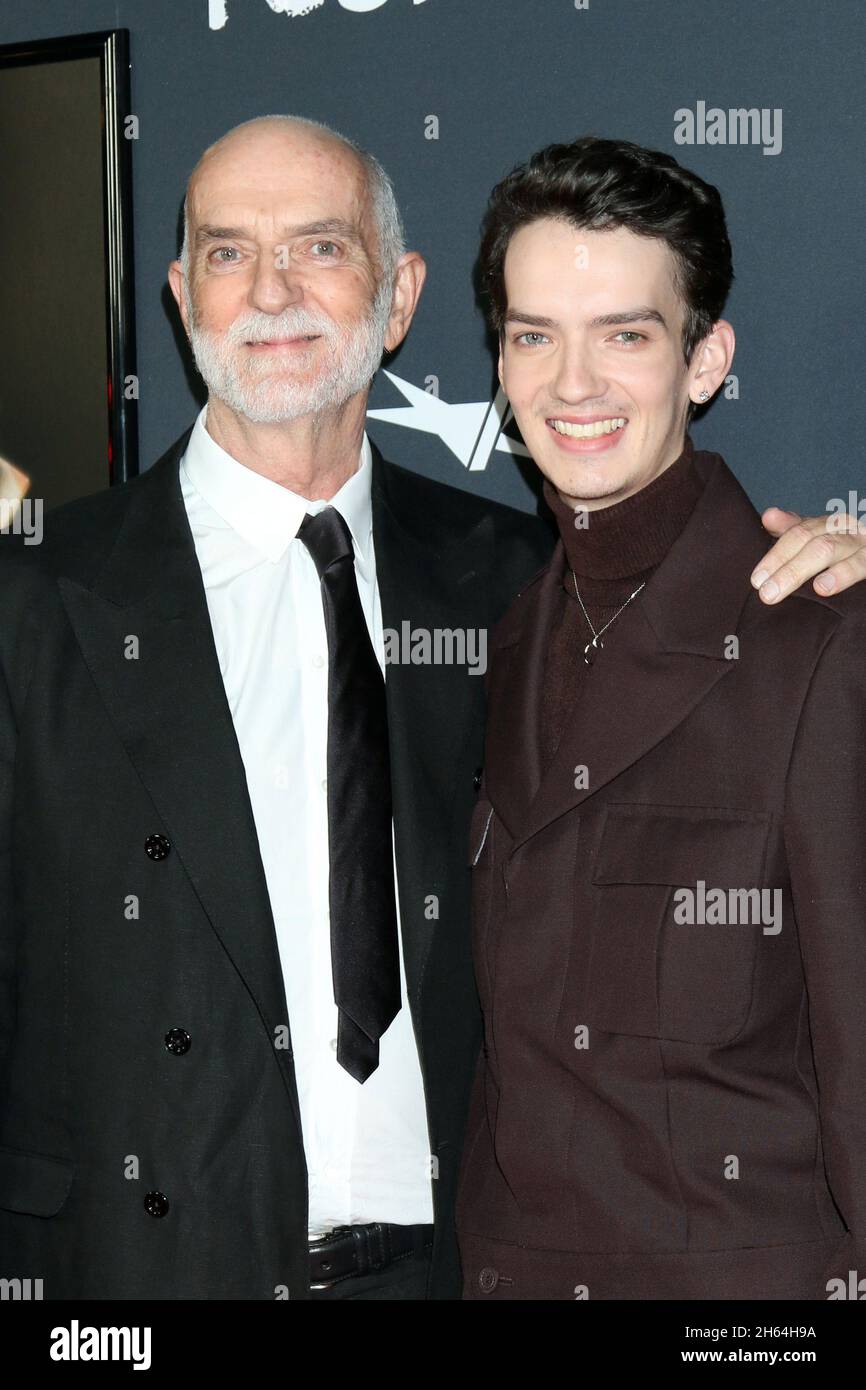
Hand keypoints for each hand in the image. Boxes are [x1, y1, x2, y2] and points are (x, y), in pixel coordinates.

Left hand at [751, 507, 865, 602]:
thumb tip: (768, 516)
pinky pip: (860, 564)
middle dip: (786, 568)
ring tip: (781, 590)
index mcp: (829, 524)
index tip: (756, 579)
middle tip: (765, 593)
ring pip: (830, 550)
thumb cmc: (845, 552)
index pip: (798, 533)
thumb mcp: (817, 539)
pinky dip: (842, 575)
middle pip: (811, 543)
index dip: (776, 556)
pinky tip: (823, 587)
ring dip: (802, 571)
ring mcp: (862, 544)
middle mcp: (846, 529)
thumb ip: (792, 529)